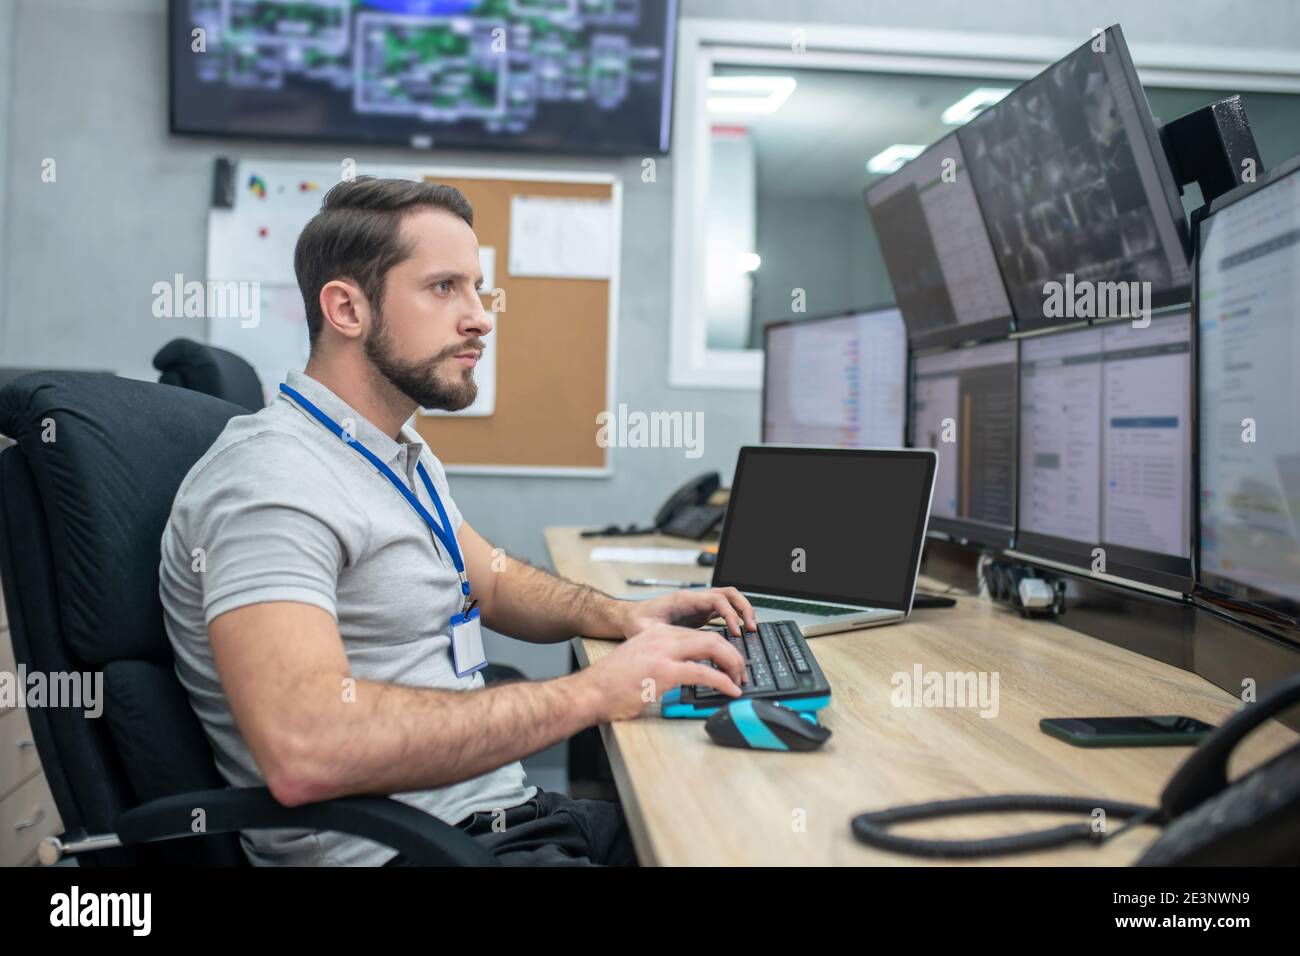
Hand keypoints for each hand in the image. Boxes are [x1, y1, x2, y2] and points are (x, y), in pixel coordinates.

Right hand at [583, 621, 745, 720]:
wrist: (589, 692)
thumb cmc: (609, 685)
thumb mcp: (639, 663)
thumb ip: (662, 662)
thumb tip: (686, 674)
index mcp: (657, 635)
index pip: (699, 634)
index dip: (720, 648)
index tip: (729, 663)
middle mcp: (662, 638)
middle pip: (711, 637)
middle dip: (732, 654)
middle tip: (740, 672)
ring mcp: (664, 653)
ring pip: (713, 648)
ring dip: (732, 665)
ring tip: (739, 680)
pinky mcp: (664, 672)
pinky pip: (705, 672)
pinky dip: (723, 681)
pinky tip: (730, 690)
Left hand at [622, 586, 756, 637]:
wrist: (631, 616)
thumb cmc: (637, 620)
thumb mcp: (644, 629)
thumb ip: (658, 635)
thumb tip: (670, 645)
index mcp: (684, 600)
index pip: (716, 600)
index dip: (730, 614)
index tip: (735, 631)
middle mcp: (695, 599)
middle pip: (729, 594)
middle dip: (743, 609)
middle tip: (751, 628)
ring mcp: (699, 605)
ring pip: (729, 599)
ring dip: (743, 611)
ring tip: (751, 629)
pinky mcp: (701, 613)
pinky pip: (724, 610)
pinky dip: (735, 618)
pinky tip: (738, 633)